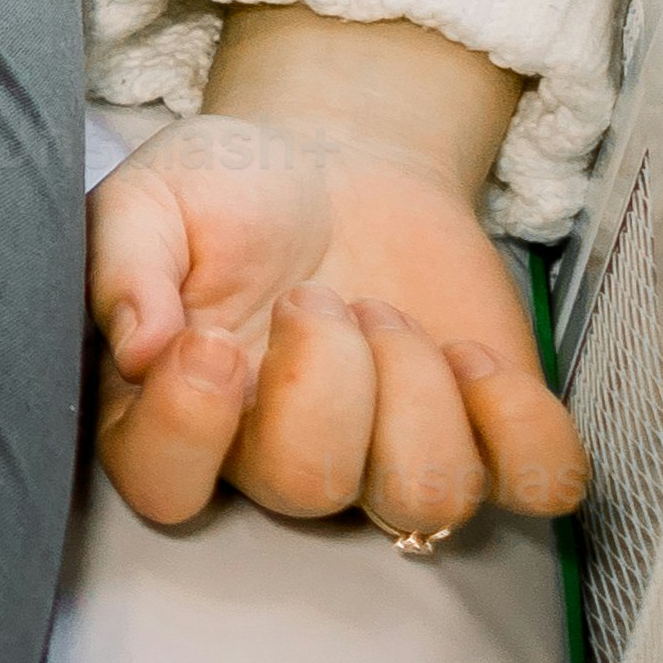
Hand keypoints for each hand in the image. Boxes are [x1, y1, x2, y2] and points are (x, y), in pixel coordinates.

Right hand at [88, 97, 587, 545]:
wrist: (341, 164)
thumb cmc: (232, 189)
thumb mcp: (150, 195)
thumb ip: (124, 261)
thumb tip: (140, 348)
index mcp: (179, 410)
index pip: (163, 487)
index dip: (192, 428)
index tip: (214, 338)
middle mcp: (278, 459)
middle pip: (308, 488)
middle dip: (325, 371)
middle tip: (315, 294)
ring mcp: (388, 461)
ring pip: (425, 499)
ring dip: (414, 387)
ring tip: (385, 314)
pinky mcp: (486, 443)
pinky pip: (538, 486)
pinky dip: (521, 423)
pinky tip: (472, 359)